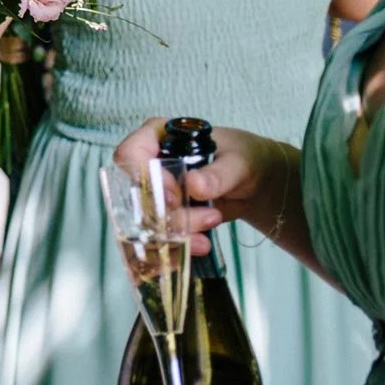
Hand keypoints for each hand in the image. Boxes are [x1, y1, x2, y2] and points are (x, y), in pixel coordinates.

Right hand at [113, 118, 288, 255]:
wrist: (254, 183)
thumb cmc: (242, 158)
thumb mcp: (237, 162)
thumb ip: (217, 174)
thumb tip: (195, 185)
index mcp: (157, 138)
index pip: (130, 155)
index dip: (145, 177)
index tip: (176, 197)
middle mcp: (149, 165)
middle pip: (139, 195)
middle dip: (170, 215)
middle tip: (209, 218)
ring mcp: (156, 194)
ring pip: (148, 221)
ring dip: (177, 233)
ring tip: (209, 234)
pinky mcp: (165, 217)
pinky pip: (159, 237)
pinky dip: (176, 247)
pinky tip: (199, 246)